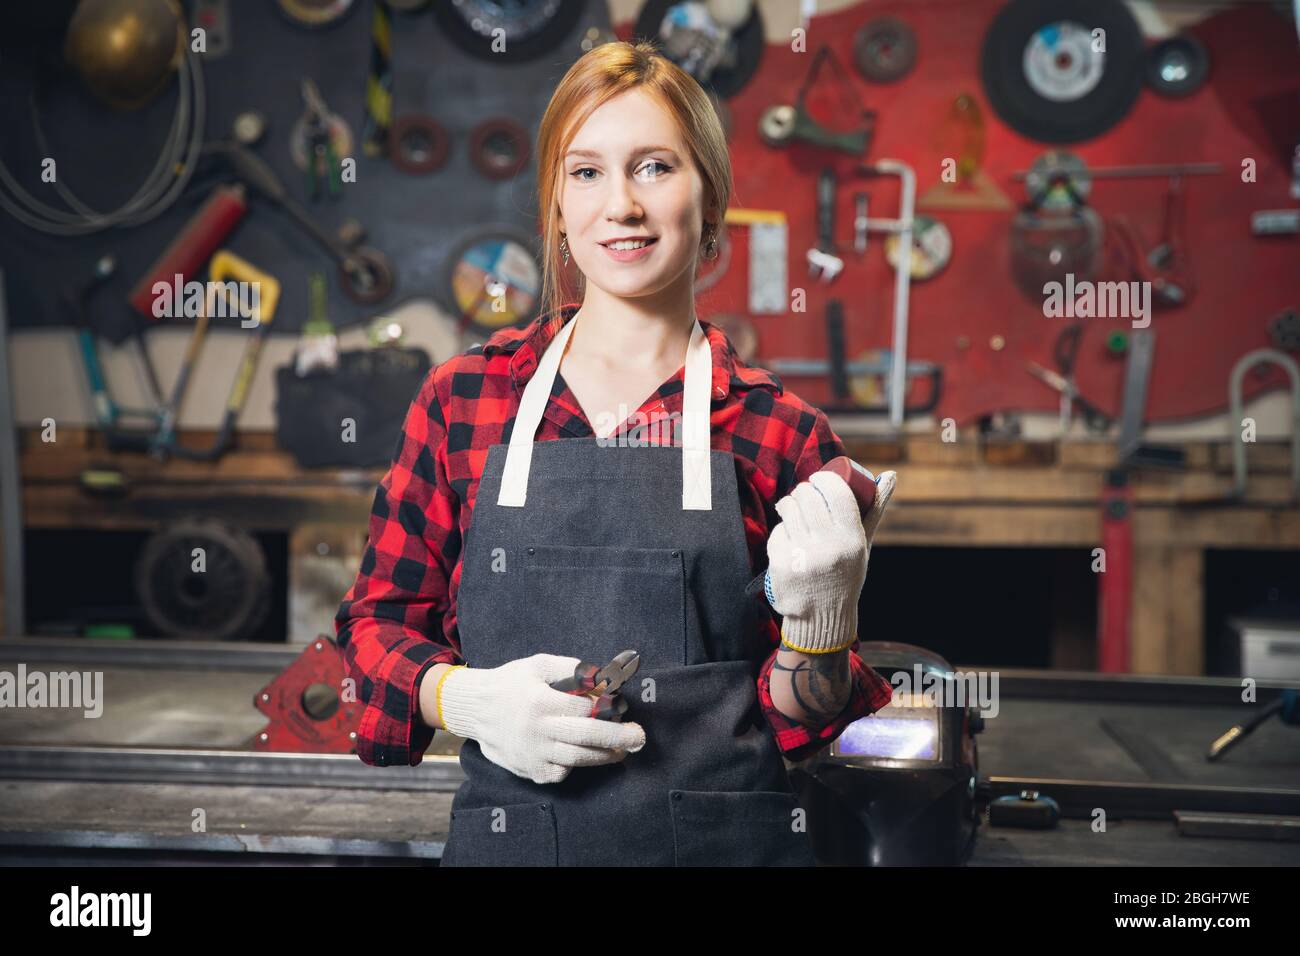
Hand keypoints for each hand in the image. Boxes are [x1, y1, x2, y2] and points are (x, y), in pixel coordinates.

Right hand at [436, 653, 645, 784]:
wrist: (474, 709)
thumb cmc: (511, 682)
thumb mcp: (539, 664)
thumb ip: (572, 668)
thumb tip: (604, 676)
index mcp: (540, 701)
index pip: (584, 708)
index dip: (608, 707)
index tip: (622, 706)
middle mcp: (536, 730)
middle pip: (587, 736)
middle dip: (618, 737)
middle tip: (640, 737)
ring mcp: (532, 753)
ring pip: (577, 759)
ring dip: (605, 756)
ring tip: (623, 750)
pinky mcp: (529, 770)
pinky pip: (561, 773)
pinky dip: (577, 766)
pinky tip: (586, 755)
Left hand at [766, 469, 897, 652]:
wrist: (821, 616)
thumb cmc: (845, 573)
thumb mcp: (863, 544)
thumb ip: (874, 509)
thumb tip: (891, 474)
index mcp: (852, 540)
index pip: (837, 493)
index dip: (824, 479)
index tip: (819, 479)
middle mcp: (828, 547)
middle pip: (809, 496)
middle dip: (804, 490)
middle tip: (804, 493)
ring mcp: (803, 555)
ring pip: (789, 509)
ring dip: (789, 503)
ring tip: (792, 508)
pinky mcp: (781, 563)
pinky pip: (778, 531)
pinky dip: (782, 529)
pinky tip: (789, 536)